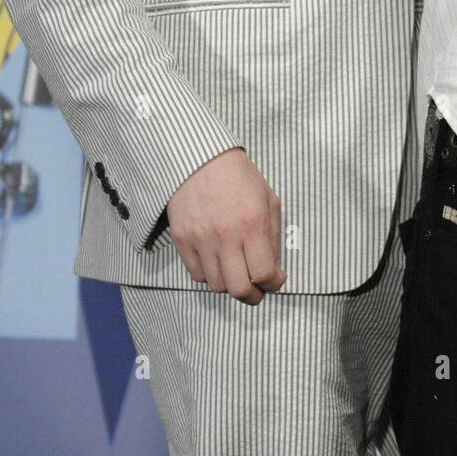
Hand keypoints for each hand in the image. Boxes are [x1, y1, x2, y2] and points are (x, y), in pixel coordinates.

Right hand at [167, 148, 286, 303]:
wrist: (201, 159)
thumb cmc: (240, 178)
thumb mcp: (268, 200)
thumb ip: (272, 237)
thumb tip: (273, 270)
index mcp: (252, 223)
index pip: (264, 273)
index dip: (274, 284)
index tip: (275, 280)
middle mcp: (225, 235)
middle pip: (238, 289)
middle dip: (253, 296)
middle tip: (257, 290)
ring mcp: (201, 239)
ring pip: (217, 285)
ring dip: (231, 283)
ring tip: (236, 270)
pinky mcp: (181, 240)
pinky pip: (197, 275)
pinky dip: (210, 274)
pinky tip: (217, 260)